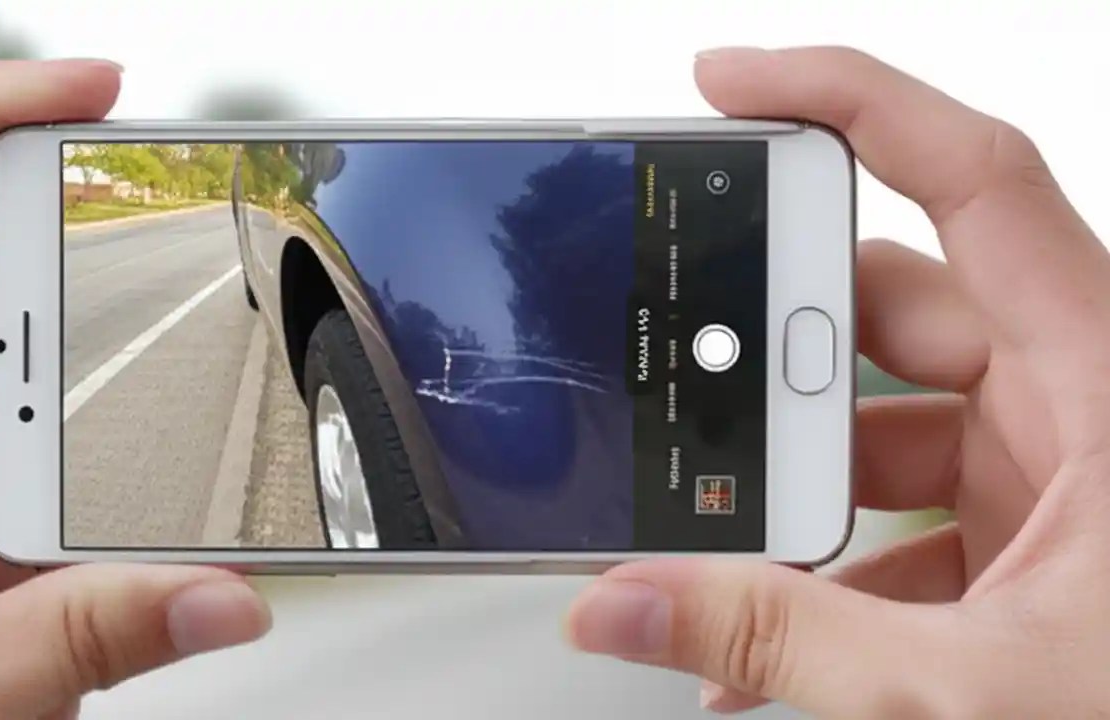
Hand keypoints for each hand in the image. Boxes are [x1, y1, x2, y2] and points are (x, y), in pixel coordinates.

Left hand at [0, 60, 270, 718]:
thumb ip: (82, 638)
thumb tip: (221, 600)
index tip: (89, 92)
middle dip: (77, 345)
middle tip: (154, 377)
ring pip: (11, 413)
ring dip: (82, 462)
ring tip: (127, 519)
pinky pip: (18, 489)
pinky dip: (72, 523)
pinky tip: (104, 571)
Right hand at [566, 46, 1109, 717]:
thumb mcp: (971, 687)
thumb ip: (785, 644)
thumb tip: (631, 601)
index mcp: (1104, 381)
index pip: (973, 176)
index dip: (846, 100)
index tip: (733, 87)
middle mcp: (1079, 402)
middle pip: (897, 299)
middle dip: (776, 340)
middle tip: (687, 371)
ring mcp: (1051, 469)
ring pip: (885, 412)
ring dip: (793, 468)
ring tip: (714, 519)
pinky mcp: (1026, 533)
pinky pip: (904, 507)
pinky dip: (829, 553)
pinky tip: (766, 612)